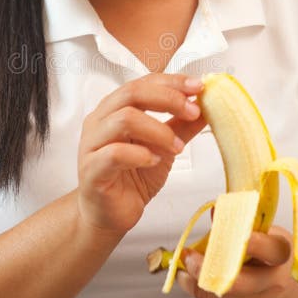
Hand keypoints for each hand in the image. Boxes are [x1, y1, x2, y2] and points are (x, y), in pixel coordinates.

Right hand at [77, 73, 205, 234]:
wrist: (110, 215)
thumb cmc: (131, 178)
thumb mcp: (164, 147)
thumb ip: (181, 126)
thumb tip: (206, 106)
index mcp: (115, 109)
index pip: (144, 82)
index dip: (172, 82)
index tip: (198, 88)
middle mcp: (100, 121)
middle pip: (132, 93)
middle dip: (168, 98)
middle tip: (193, 111)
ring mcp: (92, 144)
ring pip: (124, 119)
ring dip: (158, 130)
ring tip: (177, 146)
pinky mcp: (91, 170)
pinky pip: (114, 153)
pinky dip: (140, 154)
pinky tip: (155, 161)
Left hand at [177, 226, 297, 297]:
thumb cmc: (285, 265)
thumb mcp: (273, 237)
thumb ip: (246, 225)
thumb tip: (216, 212)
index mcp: (283, 257)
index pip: (267, 249)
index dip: (247, 242)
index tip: (221, 233)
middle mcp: (274, 285)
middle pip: (231, 283)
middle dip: (202, 269)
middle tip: (189, 257)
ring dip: (195, 283)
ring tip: (187, 269)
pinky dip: (207, 296)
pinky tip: (204, 283)